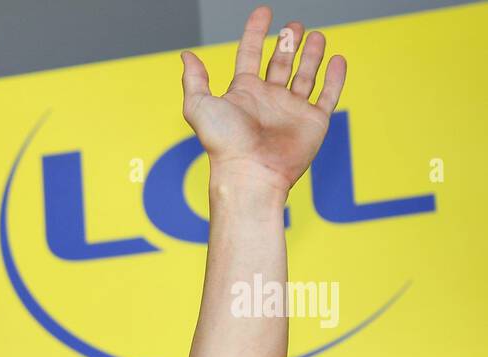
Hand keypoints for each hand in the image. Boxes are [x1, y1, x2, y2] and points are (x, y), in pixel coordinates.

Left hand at [180, 5, 345, 196]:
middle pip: (280, 63)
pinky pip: (328, 95)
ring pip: (305, 75)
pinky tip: (338, 60)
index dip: (256, 32)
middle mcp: (268, 99)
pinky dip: (335, 78)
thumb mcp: (200, 106)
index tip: (264, 11)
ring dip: (311, 55)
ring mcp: (291, 110)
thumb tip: (186, 56)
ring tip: (316, 35)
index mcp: (243, 92)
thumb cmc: (223, 143)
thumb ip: (194, 80)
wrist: (251, 173)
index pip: (250, 54)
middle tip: (294, 25)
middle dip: (287, 43)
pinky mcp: (313, 122)